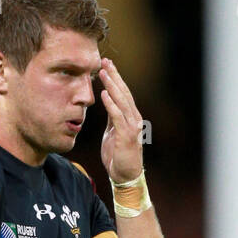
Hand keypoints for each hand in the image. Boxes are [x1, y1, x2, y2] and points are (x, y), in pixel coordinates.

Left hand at [98, 58, 143, 182]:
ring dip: (112, 86)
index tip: (106, 65)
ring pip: (122, 101)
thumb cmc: (117, 155)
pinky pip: (118, 116)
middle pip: (123, 92)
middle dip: (114, 76)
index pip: (122, 93)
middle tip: (104, 61)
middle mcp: (133, 118)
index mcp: (129, 116)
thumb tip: (106, 101)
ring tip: (103, 73)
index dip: (115, 78)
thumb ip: (112, 117)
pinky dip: (111, 104)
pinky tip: (104, 94)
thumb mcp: (112, 132)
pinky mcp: (126, 136)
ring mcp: (131, 126)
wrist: (124, 176)